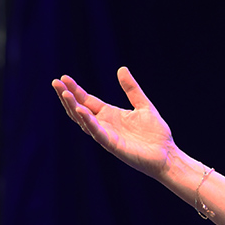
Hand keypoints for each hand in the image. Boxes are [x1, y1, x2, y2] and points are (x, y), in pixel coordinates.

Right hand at [53, 67, 176, 179]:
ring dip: (73, 107)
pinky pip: (97, 133)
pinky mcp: (112, 145)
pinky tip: (80, 111)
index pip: (87, 100)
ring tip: (64, 94)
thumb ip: (132, 89)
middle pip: (80, 109)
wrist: (167, 154)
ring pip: (84, 121)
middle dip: (67, 96)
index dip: (76, 90)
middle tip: (56, 82)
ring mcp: (107, 135)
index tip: (64, 78)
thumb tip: (121, 69)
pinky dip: (88, 122)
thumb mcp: (144, 106)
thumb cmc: (156, 134)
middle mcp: (105, 125)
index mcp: (110, 115)